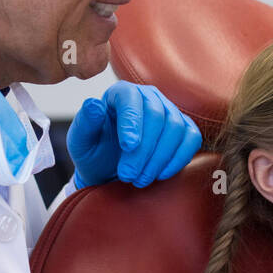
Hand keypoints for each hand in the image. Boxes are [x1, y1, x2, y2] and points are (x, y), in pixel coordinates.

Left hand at [67, 81, 201, 188]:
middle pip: (157, 116)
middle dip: (144, 149)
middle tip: (129, 175)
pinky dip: (179, 158)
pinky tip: (161, 174)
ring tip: (141, 179)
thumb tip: (94, 104)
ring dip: (160, 158)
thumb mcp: (80, 141)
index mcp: (121, 93)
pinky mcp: (184, 128)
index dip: (131, 121)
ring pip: (176, 127)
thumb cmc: (94, 152)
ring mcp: (170, 111)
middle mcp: (149, 96)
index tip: (128, 146)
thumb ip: (85, 123)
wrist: (110, 170)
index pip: (130, 98)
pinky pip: (191, 138)